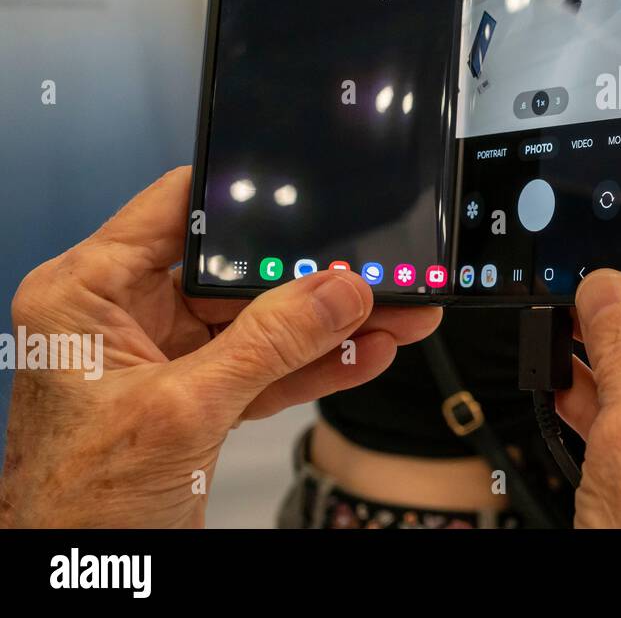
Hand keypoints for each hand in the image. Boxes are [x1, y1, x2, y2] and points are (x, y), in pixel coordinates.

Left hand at [0, 167, 440, 526]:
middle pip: (234, 270)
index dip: (244, 194)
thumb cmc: (76, 509)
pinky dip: (317, 365)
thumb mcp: (182, 412)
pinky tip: (367, 352)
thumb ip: (267, 346)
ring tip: (397, 312)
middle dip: (311, 276)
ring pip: (262, 323)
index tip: (313, 191)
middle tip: (375, 271)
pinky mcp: (196, 399)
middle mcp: (124, 317)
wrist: (75, 581)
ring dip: (331, 324)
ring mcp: (163, 359)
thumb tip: (337, 291)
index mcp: (88, 295)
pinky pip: (268, 367)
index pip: (175, 210)